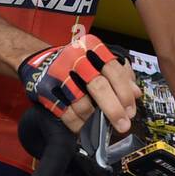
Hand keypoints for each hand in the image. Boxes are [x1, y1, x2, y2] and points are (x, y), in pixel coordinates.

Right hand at [18, 37, 140, 136]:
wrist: (38, 62)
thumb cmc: (76, 63)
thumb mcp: (98, 61)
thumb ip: (119, 75)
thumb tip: (136, 94)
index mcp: (91, 48)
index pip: (113, 70)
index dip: (124, 93)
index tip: (131, 110)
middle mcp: (75, 59)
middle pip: (98, 87)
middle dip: (113, 109)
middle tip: (123, 125)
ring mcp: (59, 75)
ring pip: (82, 104)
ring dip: (94, 120)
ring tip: (100, 126)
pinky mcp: (46, 91)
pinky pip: (66, 114)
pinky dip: (78, 125)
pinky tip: (85, 128)